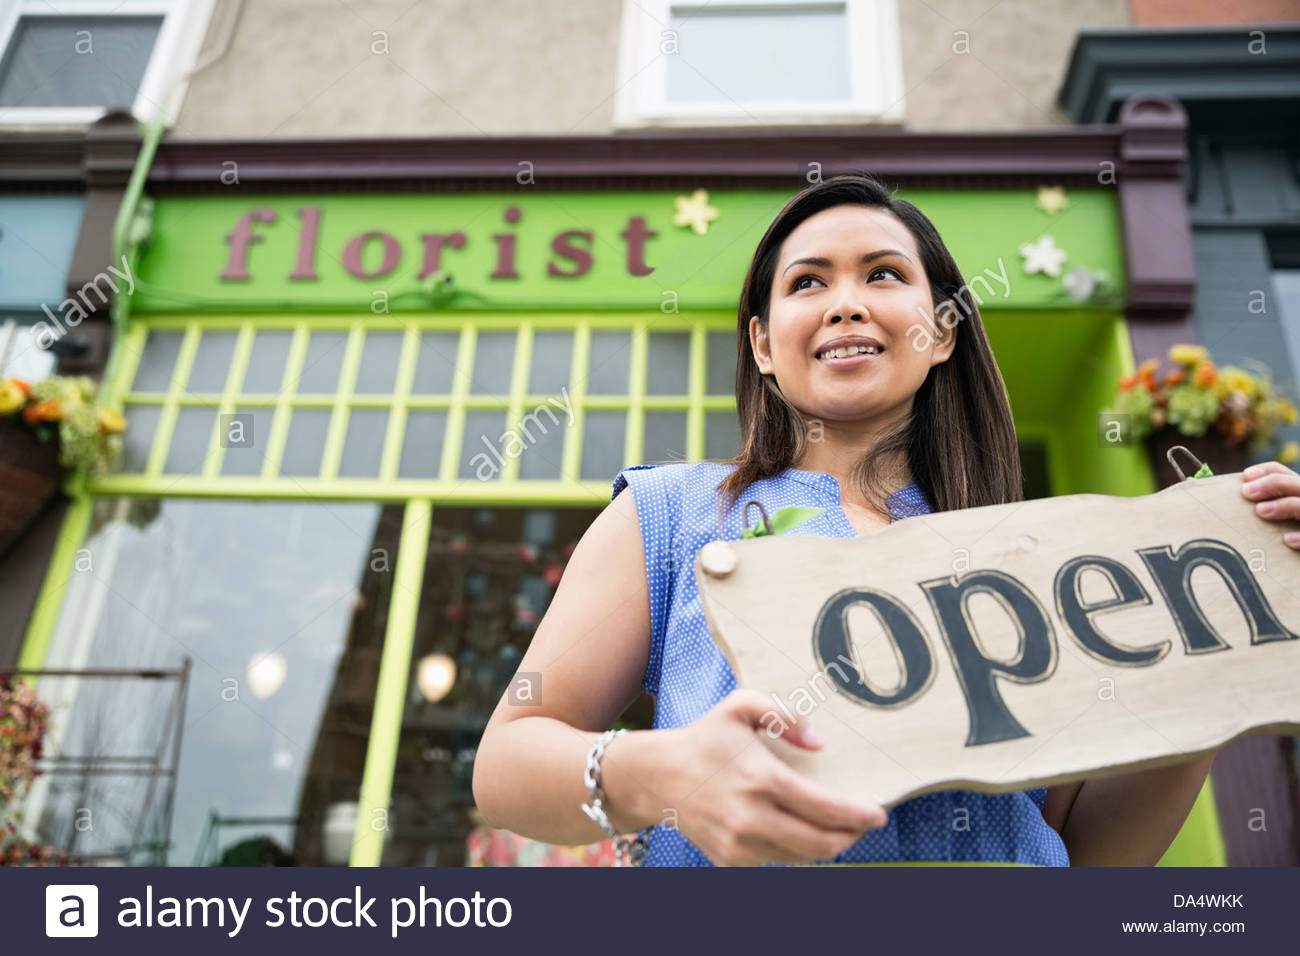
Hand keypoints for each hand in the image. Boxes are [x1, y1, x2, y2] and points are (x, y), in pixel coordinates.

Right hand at [655, 689, 887, 865]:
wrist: (657, 776)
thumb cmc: (706, 737)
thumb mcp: (741, 707)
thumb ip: (784, 714)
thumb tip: (819, 744)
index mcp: (761, 779)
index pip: (824, 809)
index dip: (858, 816)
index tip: (879, 814)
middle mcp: (751, 818)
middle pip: (821, 845)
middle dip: (851, 837)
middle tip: (864, 824)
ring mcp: (739, 844)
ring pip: (802, 858)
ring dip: (825, 846)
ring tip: (835, 827)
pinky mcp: (730, 860)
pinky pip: (776, 860)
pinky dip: (794, 849)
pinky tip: (796, 829)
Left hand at [1241, 461, 1299, 549]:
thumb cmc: (1287, 542)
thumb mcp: (1277, 519)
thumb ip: (1260, 507)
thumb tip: (1235, 500)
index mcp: (1297, 494)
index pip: (1283, 473)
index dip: (1266, 471)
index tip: (1245, 476)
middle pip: (1296, 484)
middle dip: (1271, 483)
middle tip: (1246, 491)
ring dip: (1284, 505)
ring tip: (1260, 510)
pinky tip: (1287, 540)